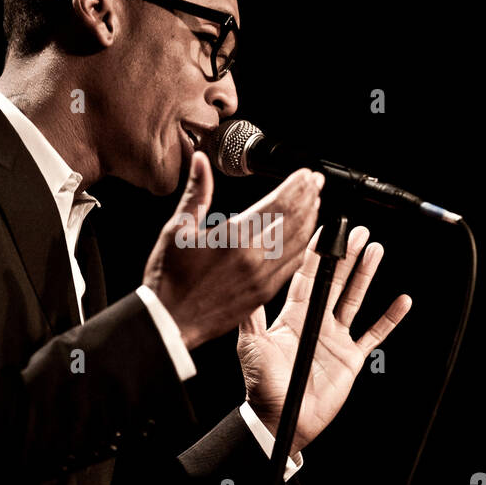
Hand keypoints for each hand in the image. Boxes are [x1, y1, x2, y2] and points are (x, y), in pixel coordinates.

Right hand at [143, 150, 323, 350]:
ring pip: (298, 243)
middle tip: (317, 182)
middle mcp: (253, 257)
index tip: (306, 174)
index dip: (297, 186)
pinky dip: (302, 246)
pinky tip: (304, 236)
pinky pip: (291, 265)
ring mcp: (261, 277)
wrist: (170, 322)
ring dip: (309, 220)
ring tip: (314, 202)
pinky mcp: (263, 293)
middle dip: (309, 197)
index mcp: (233, 236)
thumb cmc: (168, 279)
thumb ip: (196, 192)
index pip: (278, 203)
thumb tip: (201, 162)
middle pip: (294, 220)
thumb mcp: (177, 229)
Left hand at [238, 224, 411, 455]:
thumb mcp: (251, 346)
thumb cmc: (261, 385)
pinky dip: (389, 318)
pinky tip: (402, 300)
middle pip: (336, 282)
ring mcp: (335, 338)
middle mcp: (316, 322)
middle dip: (348, 257)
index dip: (319, 255)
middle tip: (360, 233)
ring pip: (354, 300)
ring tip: (377, 250)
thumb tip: (246, 285)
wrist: (280, 419)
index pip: (309, 277)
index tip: (328, 231)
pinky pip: (374, 334)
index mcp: (293, 316)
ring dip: (366, 276)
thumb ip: (252, 317)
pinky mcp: (351, 357)